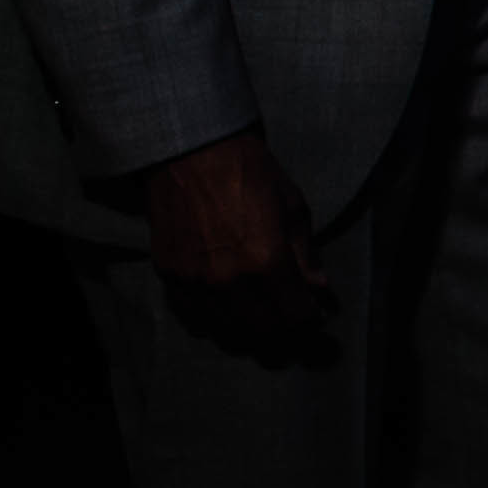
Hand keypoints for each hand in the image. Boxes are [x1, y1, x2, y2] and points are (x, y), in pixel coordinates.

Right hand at [136, 126, 334, 357]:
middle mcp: (227, 280)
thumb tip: (318, 287)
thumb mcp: (292, 206)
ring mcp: (194, 282)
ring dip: (250, 334)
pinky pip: (195, 318)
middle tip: (293, 326)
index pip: (295, 315)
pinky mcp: (169, 277)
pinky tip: (229, 312)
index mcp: (265, 261)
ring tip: (264, 322)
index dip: (310, 321)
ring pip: (227, 332)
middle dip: (284, 335)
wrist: (189, 152)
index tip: (316, 317)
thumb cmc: (249, 172)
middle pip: (263, 332)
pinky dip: (215, 322)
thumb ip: (304, 254)